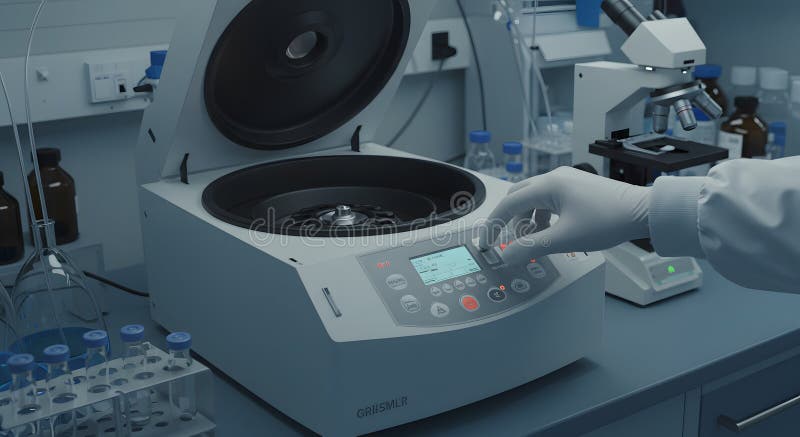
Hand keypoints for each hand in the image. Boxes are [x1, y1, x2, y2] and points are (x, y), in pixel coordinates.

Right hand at [478, 166, 651, 264]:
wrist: (643, 212)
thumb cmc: (609, 220)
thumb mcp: (565, 239)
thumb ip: (531, 247)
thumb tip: (507, 255)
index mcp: (548, 185)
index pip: (508, 204)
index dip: (494, 226)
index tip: (487, 243)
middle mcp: (555, 177)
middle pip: (517, 197)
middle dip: (509, 221)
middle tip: (506, 241)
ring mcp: (567, 180)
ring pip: (533, 198)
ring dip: (526, 219)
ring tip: (533, 240)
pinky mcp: (577, 187)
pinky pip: (548, 199)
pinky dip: (541, 215)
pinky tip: (549, 231)